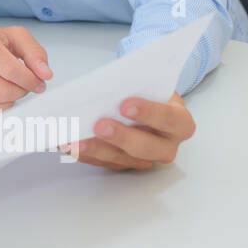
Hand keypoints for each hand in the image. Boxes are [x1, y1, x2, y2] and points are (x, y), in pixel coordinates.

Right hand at [0, 25, 52, 133]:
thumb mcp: (14, 36)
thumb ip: (34, 53)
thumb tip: (45, 75)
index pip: (10, 70)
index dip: (30, 81)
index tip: (38, 84)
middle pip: (0, 91)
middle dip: (19, 93)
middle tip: (23, 88)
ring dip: (6, 107)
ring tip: (9, 95)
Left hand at [60, 92, 195, 169]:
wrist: (149, 103)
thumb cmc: (150, 92)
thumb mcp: (152, 83)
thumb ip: (139, 85)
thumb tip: (111, 84)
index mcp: (180, 123)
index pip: (169, 120)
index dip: (149, 113)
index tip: (125, 104)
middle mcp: (166, 147)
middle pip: (145, 147)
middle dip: (120, 136)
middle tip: (99, 124)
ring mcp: (145, 159)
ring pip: (121, 159)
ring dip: (95, 149)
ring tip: (73, 139)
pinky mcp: (124, 164)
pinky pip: (103, 162)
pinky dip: (83, 153)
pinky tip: (67, 143)